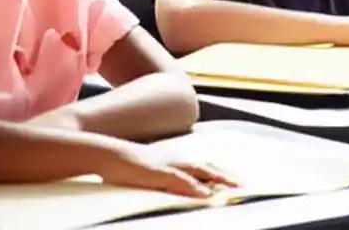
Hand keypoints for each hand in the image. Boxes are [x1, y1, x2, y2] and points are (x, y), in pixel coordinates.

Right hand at [99, 143, 237, 197]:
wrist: (106, 153)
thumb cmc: (121, 166)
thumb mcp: (144, 174)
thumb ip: (158, 180)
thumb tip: (165, 186)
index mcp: (172, 162)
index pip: (200, 167)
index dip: (217, 173)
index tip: (232, 181)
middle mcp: (174, 161)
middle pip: (206, 168)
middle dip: (225, 176)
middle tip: (243, 185)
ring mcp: (167, 166)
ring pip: (199, 172)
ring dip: (217, 179)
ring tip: (233, 187)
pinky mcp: (157, 173)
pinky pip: (180, 180)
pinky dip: (194, 187)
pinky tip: (205, 194)